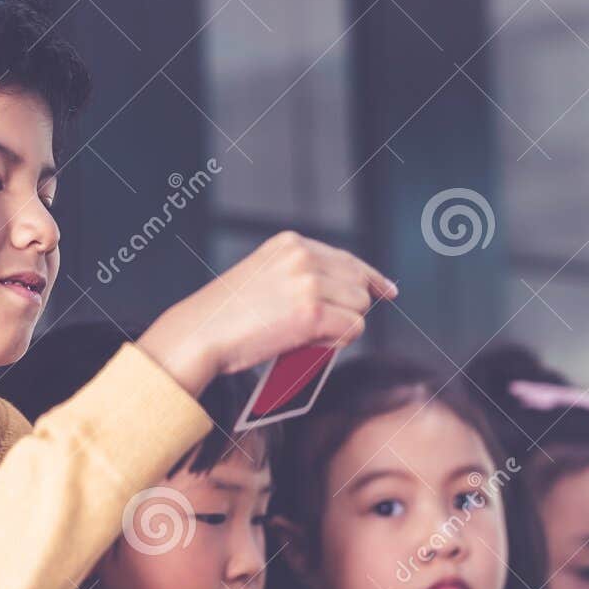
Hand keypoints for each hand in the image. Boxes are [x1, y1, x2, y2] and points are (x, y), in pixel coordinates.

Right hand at [138, 232, 396, 394]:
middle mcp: (303, 256)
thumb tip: (348, 297)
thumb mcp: (265, 277)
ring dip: (341, 328)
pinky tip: (310, 344)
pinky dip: (337, 343)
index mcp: (291, 243)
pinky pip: (352, 330)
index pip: (347, 258)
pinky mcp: (312, 312)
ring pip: (358, 309)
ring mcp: (308, 282)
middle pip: (359, 285)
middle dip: (349, 311)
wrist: (200, 334)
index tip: (388, 291)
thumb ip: (302, 277)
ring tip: (305, 337)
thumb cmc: (227, 317)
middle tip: (321, 331)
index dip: (371, 278)